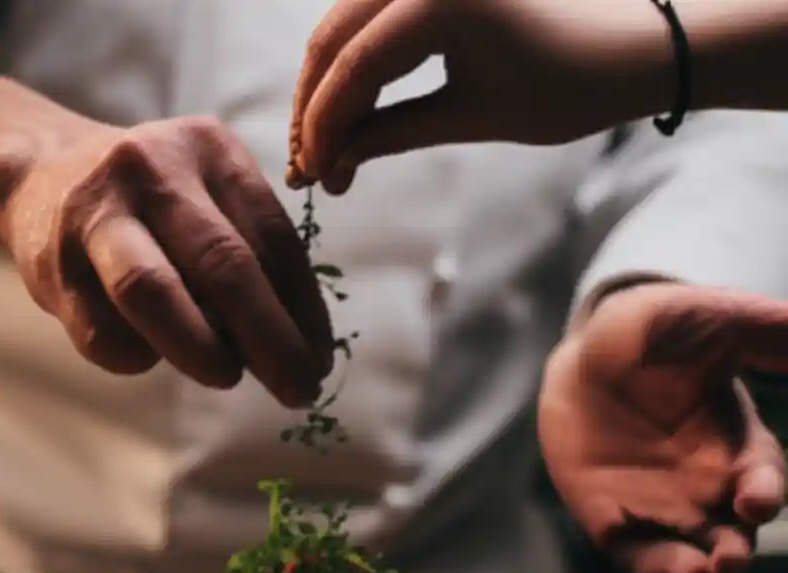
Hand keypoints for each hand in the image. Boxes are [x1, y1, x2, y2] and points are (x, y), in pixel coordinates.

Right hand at [2, 116, 334, 407]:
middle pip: (222, 263)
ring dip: (200, 349)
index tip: (319, 359)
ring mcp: (94, 214)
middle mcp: (150, 169)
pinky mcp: (51, 265)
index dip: (304, 308)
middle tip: (297, 390)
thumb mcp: (205, 191)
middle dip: (270, 338)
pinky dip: (138, 356)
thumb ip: (249, 248)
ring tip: (227, 376)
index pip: (272, 237)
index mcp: (207, 148)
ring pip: (151, 292)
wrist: (38, 172)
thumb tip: (298, 346)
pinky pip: (102, 332)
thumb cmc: (149, 199)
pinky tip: (151, 352)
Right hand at [288, 0, 676, 192]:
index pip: (353, 67)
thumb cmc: (571, 85)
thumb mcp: (473, 117)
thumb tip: (330, 164)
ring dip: (328, 86)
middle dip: (314, 106)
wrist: (638, 44)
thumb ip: (391, 134)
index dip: (323, 126)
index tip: (312, 177)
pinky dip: (355, 65)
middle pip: (332, 38)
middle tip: (309, 167)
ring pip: (343, 27)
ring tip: (328, 147)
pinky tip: (353, 111)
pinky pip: (371, 20)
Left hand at [540, 283, 787, 572]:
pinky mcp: (613, 521)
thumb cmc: (662, 331)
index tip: (756, 499)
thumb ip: (773, 331)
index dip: (764, 492)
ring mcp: (662, 509)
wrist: (588, 348)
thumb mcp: (716, 319)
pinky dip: (652, 571)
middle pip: (734, 539)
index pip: (763, 479)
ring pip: (692, 563)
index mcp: (740, 447)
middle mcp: (709, 488)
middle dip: (735, 557)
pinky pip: (638, 559)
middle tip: (728, 561)